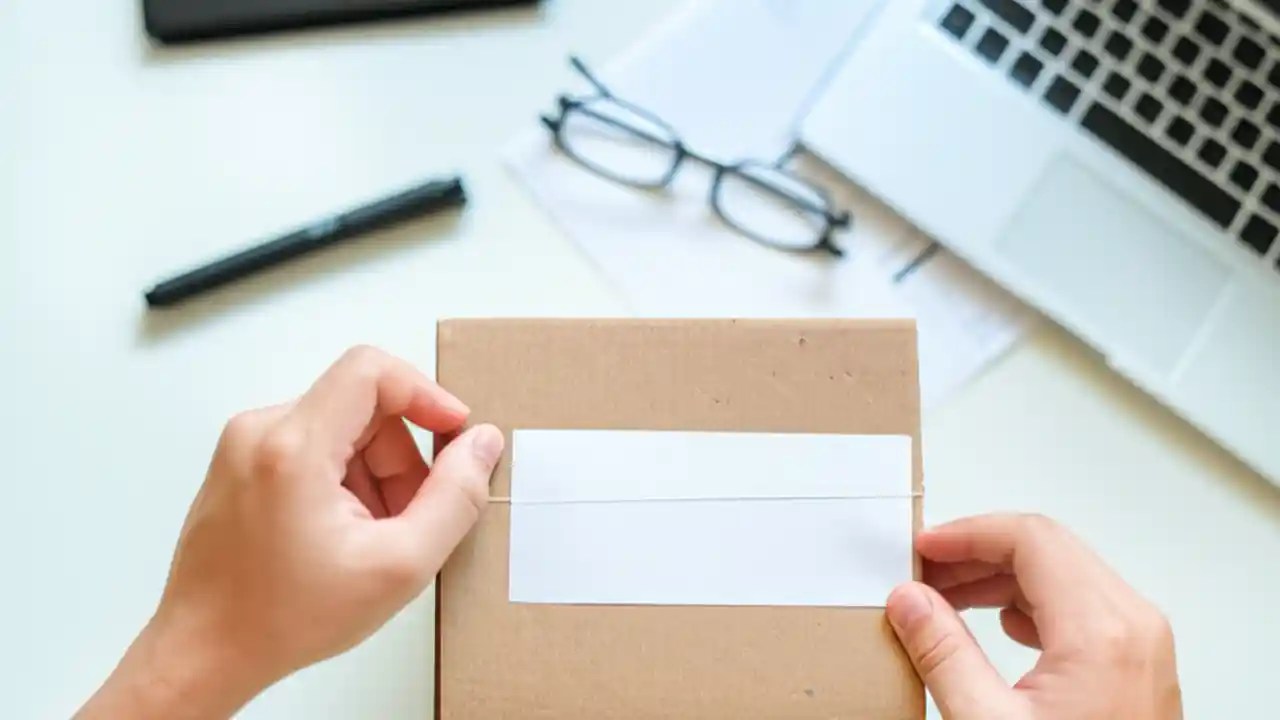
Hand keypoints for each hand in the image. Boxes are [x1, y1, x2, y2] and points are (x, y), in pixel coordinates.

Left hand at [79, 346, 503, 718]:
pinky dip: (341, 483)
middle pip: (362, 407)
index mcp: (292, 447)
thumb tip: (481, 444)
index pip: (371, 371)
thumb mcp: (398, 565)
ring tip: (370, 539)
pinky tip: (340, 537)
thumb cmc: (283, 618)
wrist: (203, 654)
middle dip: (401, 457)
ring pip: (339, 429)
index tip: (453, 434)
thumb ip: (454, 498)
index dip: (424, 394)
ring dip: (373, 475)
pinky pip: (311, 448)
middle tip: (409, 519)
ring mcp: (243, 447)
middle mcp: (259, 432)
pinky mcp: (239, 465)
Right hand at [886, 514, 1181, 719]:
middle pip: (1049, 550)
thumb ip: (942, 653)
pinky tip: (998, 625)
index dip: (967, 533)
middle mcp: (1133, 626)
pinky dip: (1032, 604)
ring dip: (1002, 578)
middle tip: (924, 574)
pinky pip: (1083, 607)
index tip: (923, 549)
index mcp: (1101, 631)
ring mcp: (1142, 646)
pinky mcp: (1137, 667)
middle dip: (978, 554)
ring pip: (1065, 575)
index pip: (1030, 539)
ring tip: (948, 599)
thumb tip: (910, 602)